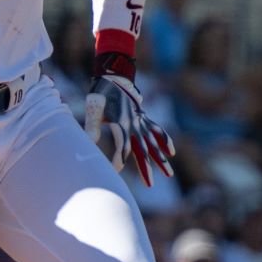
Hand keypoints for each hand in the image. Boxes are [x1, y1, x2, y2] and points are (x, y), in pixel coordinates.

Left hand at [82, 57, 174, 186]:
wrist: (113, 77)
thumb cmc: (100, 94)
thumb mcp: (93, 107)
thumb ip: (92, 125)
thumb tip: (89, 142)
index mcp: (121, 123)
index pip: (122, 147)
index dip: (119, 159)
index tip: (114, 171)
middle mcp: (134, 124)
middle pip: (142, 149)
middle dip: (146, 168)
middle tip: (150, 184)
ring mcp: (141, 121)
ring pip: (153, 143)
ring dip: (161, 158)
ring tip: (169, 174)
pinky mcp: (144, 118)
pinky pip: (158, 131)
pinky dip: (165, 140)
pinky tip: (172, 152)